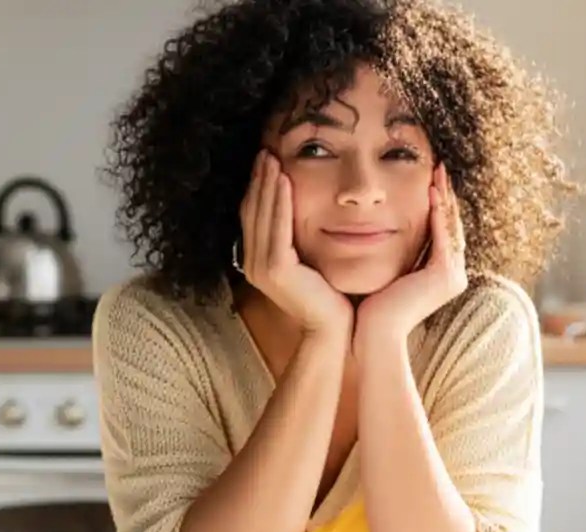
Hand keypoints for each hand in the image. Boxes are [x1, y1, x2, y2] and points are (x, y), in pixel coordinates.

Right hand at [239, 150, 352, 336]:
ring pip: (261, 215)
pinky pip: (277, 228)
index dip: (257, 185)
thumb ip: (299, 238)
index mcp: (257, 259)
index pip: (253, 214)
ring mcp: (260, 268)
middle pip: (252, 210)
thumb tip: (305, 209)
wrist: (334, 329)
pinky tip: (286, 179)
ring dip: (266, 184)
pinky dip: (280, 202)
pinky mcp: (274, 270)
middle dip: (258, 178)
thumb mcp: (309, 260)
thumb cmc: (328, 296)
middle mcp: (251, 263)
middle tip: (266, 149)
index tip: (267, 158)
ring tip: (273, 157)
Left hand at [355, 163, 467, 349]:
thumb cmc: (371, 309)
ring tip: (437, 172)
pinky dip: (437, 213)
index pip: (443, 231)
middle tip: (439, 167)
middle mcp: (453, 274)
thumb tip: (380, 234)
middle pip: (452, 224)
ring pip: (451, 225)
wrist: (372, 335)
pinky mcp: (444, 274)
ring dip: (444, 197)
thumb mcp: (387, 273)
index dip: (438, 204)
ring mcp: (453, 275)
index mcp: (442, 275)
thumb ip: (393, 256)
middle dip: (446, 194)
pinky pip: (443, 235)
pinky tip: (430, 192)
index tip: (430, 180)